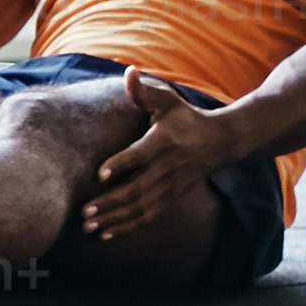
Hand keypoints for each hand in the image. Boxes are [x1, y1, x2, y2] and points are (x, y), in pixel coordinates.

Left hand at [78, 72, 238, 245]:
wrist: (221, 142)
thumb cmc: (186, 117)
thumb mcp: (168, 100)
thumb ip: (144, 92)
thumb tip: (128, 71)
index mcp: (165, 142)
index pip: (142, 155)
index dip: (122, 164)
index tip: (99, 174)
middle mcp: (168, 167)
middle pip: (138, 189)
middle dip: (111, 203)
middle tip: (84, 212)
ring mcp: (172, 186)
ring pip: (142, 208)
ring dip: (115, 220)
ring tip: (89, 226)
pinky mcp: (172, 197)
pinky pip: (149, 216)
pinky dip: (128, 227)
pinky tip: (106, 234)